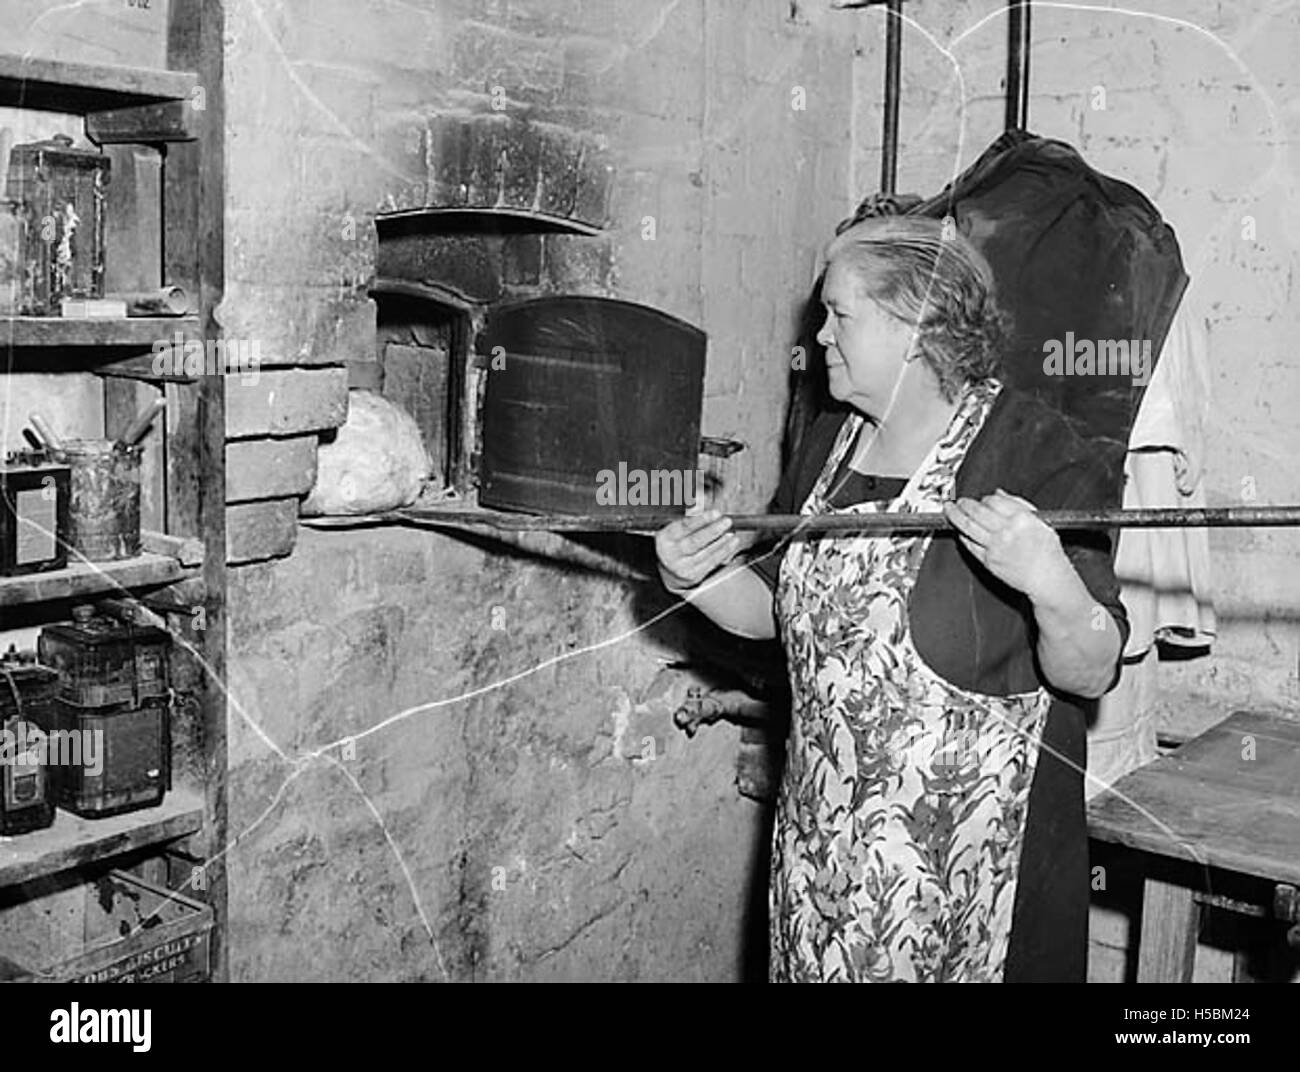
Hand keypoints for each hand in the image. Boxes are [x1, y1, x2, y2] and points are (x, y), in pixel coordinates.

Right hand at [655, 509, 742, 593]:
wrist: (670, 571)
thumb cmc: (676, 543)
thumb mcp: (677, 528)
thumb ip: (689, 514)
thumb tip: (701, 497)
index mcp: (665, 537)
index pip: (684, 527)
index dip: (701, 519)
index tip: (715, 513)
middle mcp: (671, 553)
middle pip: (694, 541)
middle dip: (713, 530)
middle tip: (727, 521)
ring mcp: (681, 566)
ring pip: (705, 553)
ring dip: (722, 542)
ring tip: (731, 532)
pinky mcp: (693, 576)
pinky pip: (711, 563)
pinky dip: (724, 552)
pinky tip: (731, 543)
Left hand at [942, 488, 1073, 604]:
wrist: (1047, 578)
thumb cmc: (1047, 552)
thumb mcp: (1040, 521)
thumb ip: (1018, 505)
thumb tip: (999, 494)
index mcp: (1021, 519)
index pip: (994, 501)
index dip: (985, 498)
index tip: (982, 499)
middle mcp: (1006, 531)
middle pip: (976, 511)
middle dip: (964, 504)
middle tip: (957, 501)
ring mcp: (995, 546)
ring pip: (968, 526)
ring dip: (955, 516)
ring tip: (949, 510)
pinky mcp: (988, 560)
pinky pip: (970, 545)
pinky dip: (963, 536)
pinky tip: (960, 531)